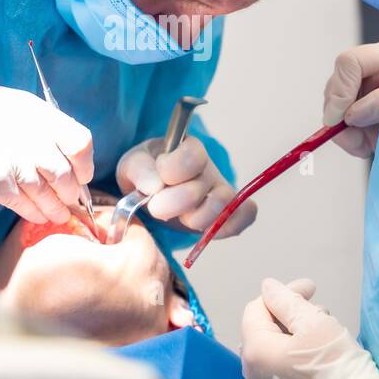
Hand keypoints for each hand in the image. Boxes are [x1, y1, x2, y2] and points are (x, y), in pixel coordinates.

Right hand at [0, 85, 93, 224]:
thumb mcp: (10, 107)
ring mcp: (14, 162)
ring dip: (56, 209)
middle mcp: (31, 137)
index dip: (83, 164)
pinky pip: (25, 206)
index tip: (79, 174)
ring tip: (56, 214)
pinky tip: (36, 214)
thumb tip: (62, 155)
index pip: (80, 143)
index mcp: (38, 114)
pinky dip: (35, 213)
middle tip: (68, 199)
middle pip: (67, 175)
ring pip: (49, 195)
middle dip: (71, 192)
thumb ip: (39, 127)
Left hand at [115, 135, 255, 236]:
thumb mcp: (133, 165)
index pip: (192, 156)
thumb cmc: (148, 174)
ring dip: (195, 219)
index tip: (154, 181)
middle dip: (171, 204)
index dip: (171, 172)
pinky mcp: (233, 211)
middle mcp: (210, 168)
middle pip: (199, 189)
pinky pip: (245, 215)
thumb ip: (140, 169)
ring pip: (223, 205)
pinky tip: (204, 230)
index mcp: (188, 148)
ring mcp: (223, 189)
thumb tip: (154, 185)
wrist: (157, 192)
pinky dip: (227, 227)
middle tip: (156, 207)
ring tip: (180, 218)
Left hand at [241, 277, 378, 378]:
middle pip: (264, 332)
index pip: (256, 309)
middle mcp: (251, 377)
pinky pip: (279, 377)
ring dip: (294, 338)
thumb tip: (267, 287)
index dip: (283, 294)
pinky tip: (317, 361)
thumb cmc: (336, 366)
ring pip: (273, 355)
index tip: (312, 289)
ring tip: (324, 335)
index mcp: (254, 352)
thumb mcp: (315, 323)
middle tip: (322, 313)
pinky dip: (294, 362)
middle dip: (290, 316)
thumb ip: (286, 301)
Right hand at [322, 41, 378, 157]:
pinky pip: (338, 124)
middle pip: (335, 85)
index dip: (340, 90)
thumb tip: (352, 114)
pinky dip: (349, 139)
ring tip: (368, 143)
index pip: (349, 63)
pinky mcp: (356, 109)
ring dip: (345, 131)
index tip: (340, 118)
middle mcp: (369, 70)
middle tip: (357, 139)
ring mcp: (360, 89)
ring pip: (332, 106)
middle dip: (339, 116)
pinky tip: (367, 144)